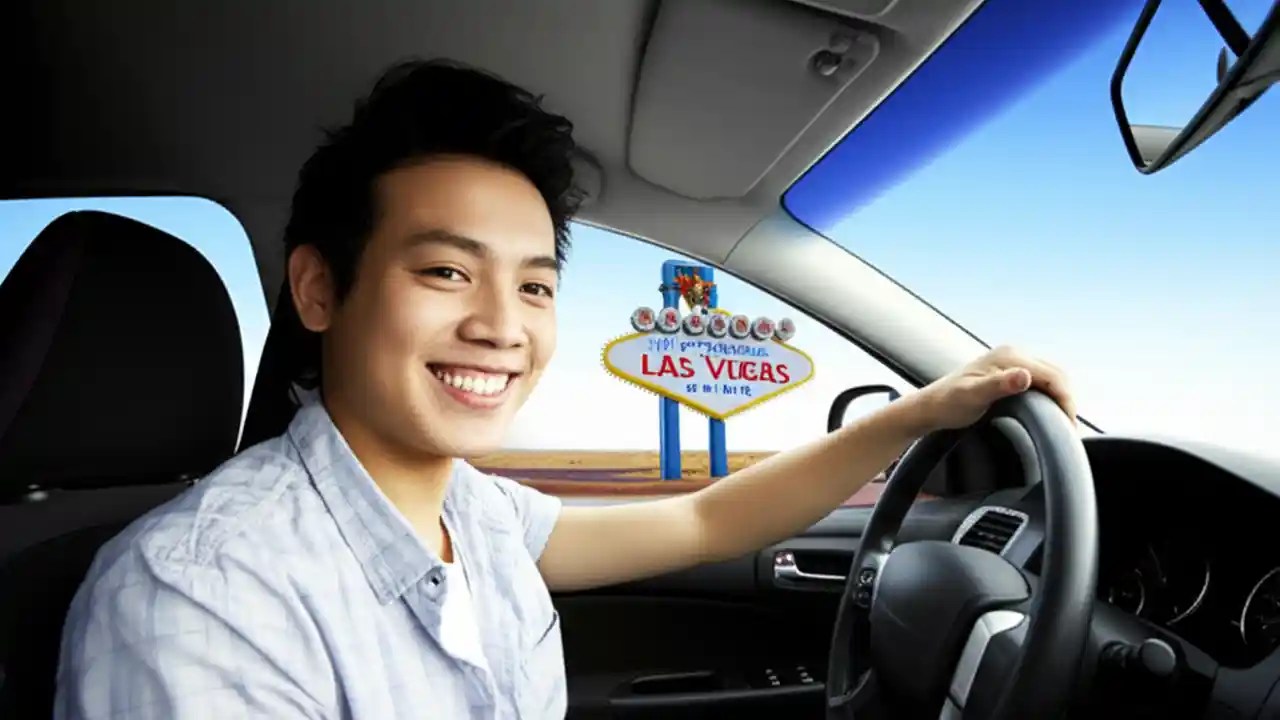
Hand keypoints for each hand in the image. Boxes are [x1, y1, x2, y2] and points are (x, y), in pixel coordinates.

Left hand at [910, 345, 1076, 432]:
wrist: (930, 406)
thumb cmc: (948, 403)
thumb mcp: (972, 396)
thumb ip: (998, 385)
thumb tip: (1025, 375)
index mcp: (1010, 356)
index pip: (1053, 375)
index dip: (1066, 400)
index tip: (1069, 426)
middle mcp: (1013, 354)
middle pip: (1056, 374)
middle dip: (1067, 399)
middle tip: (1069, 429)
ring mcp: (1012, 362)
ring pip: (1051, 378)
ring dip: (1061, 398)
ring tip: (1063, 424)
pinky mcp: (1009, 372)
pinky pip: (1040, 382)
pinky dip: (1050, 396)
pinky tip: (1049, 414)